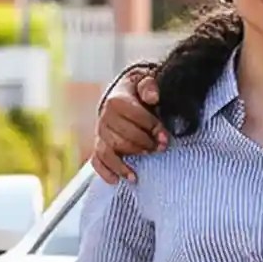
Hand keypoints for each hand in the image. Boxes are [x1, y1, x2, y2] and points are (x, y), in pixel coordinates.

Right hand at [91, 69, 166, 183]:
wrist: (125, 94)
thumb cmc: (139, 91)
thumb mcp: (145, 81)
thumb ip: (150, 86)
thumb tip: (153, 97)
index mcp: (117, 101)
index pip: (135, 117)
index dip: (152, 127)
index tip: (165, 136)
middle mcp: (105, 117)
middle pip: (123, 137)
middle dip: (144, 145)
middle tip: (160, 149)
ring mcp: (101, 133)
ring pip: (110, 151)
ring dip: (125, 163)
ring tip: (138, 174)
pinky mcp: (100, 145)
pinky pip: (97, 160)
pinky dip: (105, 171)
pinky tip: (116, 181)